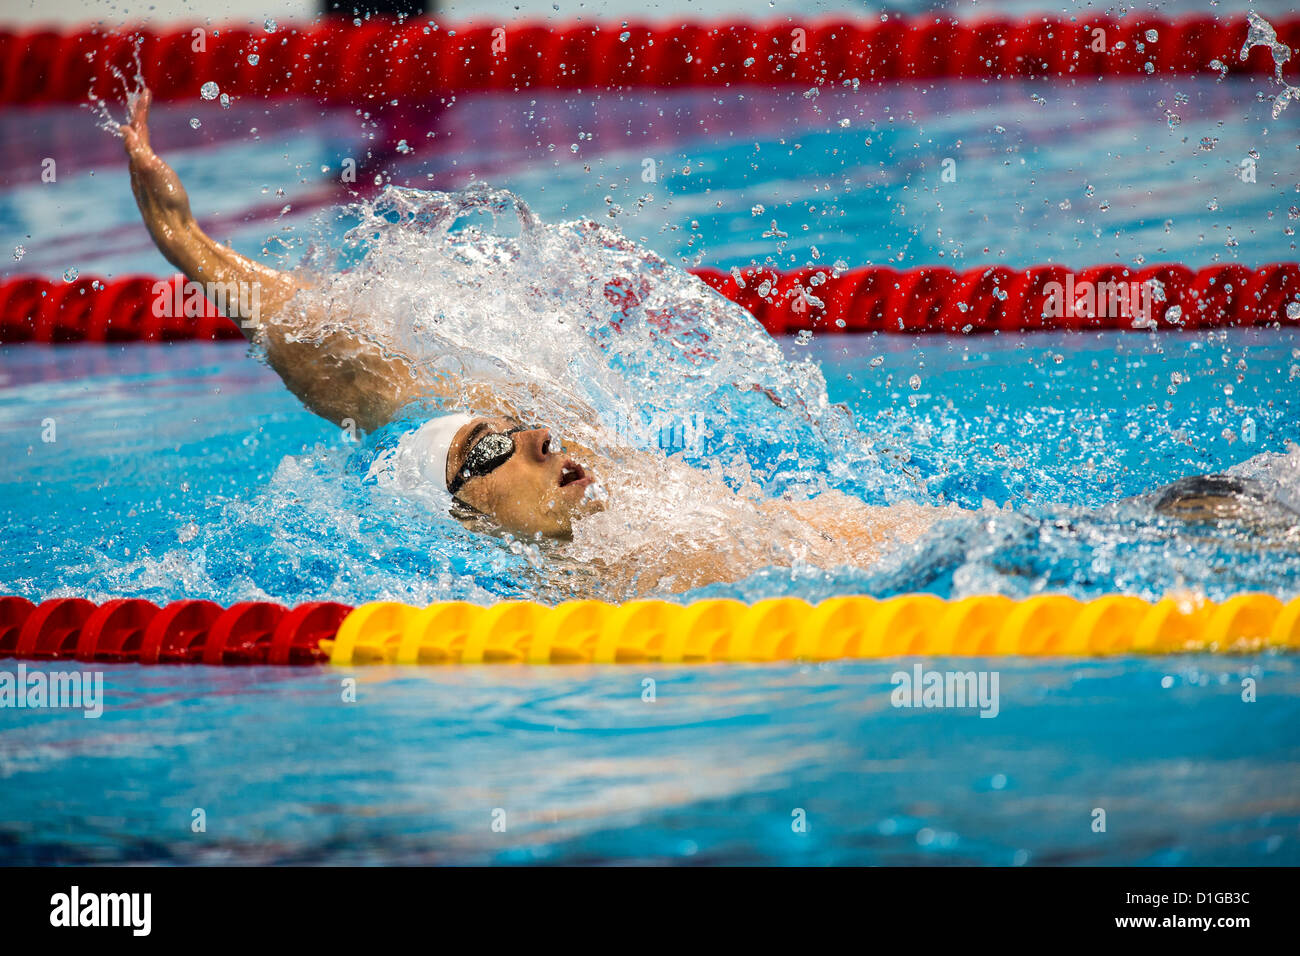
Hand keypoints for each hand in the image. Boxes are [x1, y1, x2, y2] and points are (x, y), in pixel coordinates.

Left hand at [122, 87, 192, 223]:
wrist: (174, 232)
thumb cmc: (166, 201)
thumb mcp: (153, 172)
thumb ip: (138, 151)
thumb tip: (125, 128)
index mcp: (139, 162)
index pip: (138, 130)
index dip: (142, 111)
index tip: (147, 92)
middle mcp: (140, 170)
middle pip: (137, 137)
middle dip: (140, 117)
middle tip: (144, 99)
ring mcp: (148, 181)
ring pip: (141, 150)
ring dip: (142, 133)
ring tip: (143, 122)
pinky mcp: (157, 190)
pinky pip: (149, 162)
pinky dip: (148, 151)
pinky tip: (151, 158)